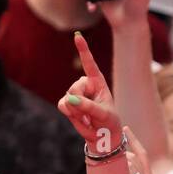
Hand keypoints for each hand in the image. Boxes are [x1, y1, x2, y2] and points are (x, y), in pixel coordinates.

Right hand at [56, 32, 123, 153]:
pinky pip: (63, 106)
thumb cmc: (109, 122)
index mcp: (98, 81)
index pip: (89, 63)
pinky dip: (72, 116)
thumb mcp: (103, 114)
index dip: (83, 49)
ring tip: (89, 119)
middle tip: (92, 116)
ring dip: (77, 113)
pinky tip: (82, 120)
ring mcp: (75, 94)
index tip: (77, 36)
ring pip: (67, 99)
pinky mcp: (67, 104)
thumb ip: (88, 106)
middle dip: (81, 104)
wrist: (103, 137)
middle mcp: (85, 85)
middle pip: (74, 89)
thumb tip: (70, 100)